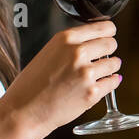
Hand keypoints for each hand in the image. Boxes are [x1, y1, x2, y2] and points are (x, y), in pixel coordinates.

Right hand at [0, 19, 120, 138]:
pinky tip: (99, 85)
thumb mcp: (48, 53)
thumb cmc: (32, 85)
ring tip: (98, 74)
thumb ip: (70, 46)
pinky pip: (113, 82)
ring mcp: (86, 73)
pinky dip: (110, 83)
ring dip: (110, 68)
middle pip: (111, 44)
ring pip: (115, 63)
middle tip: (103, 57)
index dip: (109, 32)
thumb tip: (95, 42)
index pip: (102, 27)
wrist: (24, 111)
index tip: (110, 35)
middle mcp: (77, 53)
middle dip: (109, 50)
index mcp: (65, 39)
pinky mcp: (92, 92)